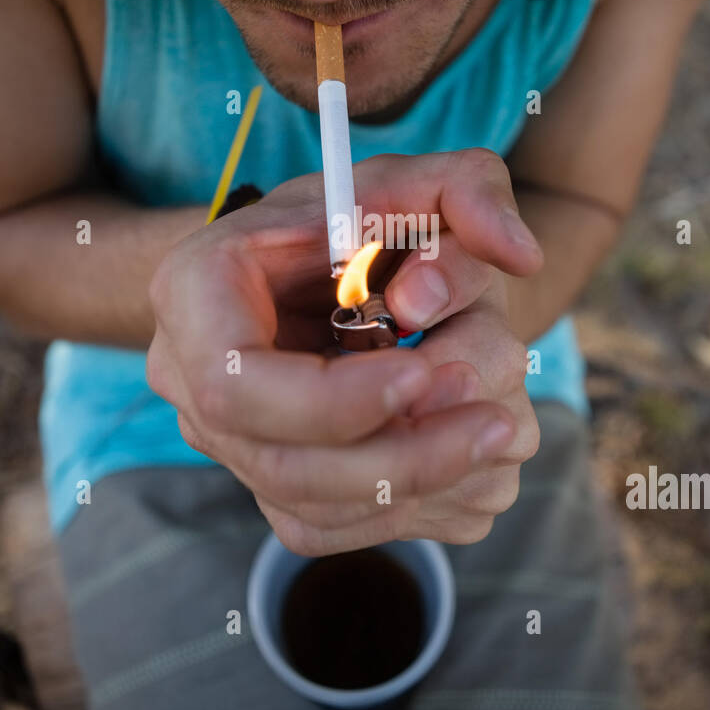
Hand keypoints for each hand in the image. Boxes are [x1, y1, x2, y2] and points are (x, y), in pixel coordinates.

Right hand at [146, 149, 541, 554]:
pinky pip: (342, 529)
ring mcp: (228, 444)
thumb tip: (518, 256)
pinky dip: (419, 502)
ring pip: (317, 511)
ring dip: (424, 482)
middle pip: (282, 466)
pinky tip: (468, 452)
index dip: (334, 399)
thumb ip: (472, 189)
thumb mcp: (420, 179)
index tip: (426, 369)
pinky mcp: (271, 489)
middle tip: (497, 419)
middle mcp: (192, 379)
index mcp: (199, 289)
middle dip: (402, 455)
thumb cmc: (369, 221)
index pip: (236, 383)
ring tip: (501, 424)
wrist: (337, 269)